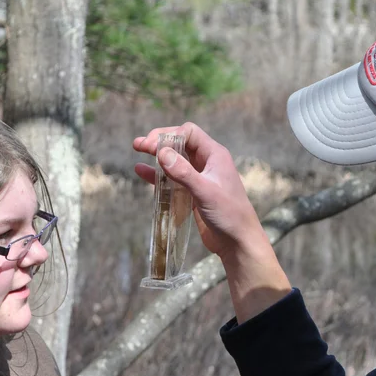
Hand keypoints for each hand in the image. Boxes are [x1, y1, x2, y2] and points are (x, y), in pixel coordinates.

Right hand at [132, 122, 265, 261]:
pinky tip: (141, 171)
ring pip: (175, 160)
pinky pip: (173, 178)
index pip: (189, 133)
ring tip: (137, 150)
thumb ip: (184, 173)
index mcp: (215, 155)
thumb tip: (161, 153)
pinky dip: (158, 174)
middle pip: (180, 143)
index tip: (151, 146)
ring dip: (157, 156)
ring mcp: (199, 177)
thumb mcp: (205, 192)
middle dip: (160, 142)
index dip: (169, 135)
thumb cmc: (229, 215)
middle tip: (139, 144)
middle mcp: (207, 163)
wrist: (238, 242)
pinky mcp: (192, 192)